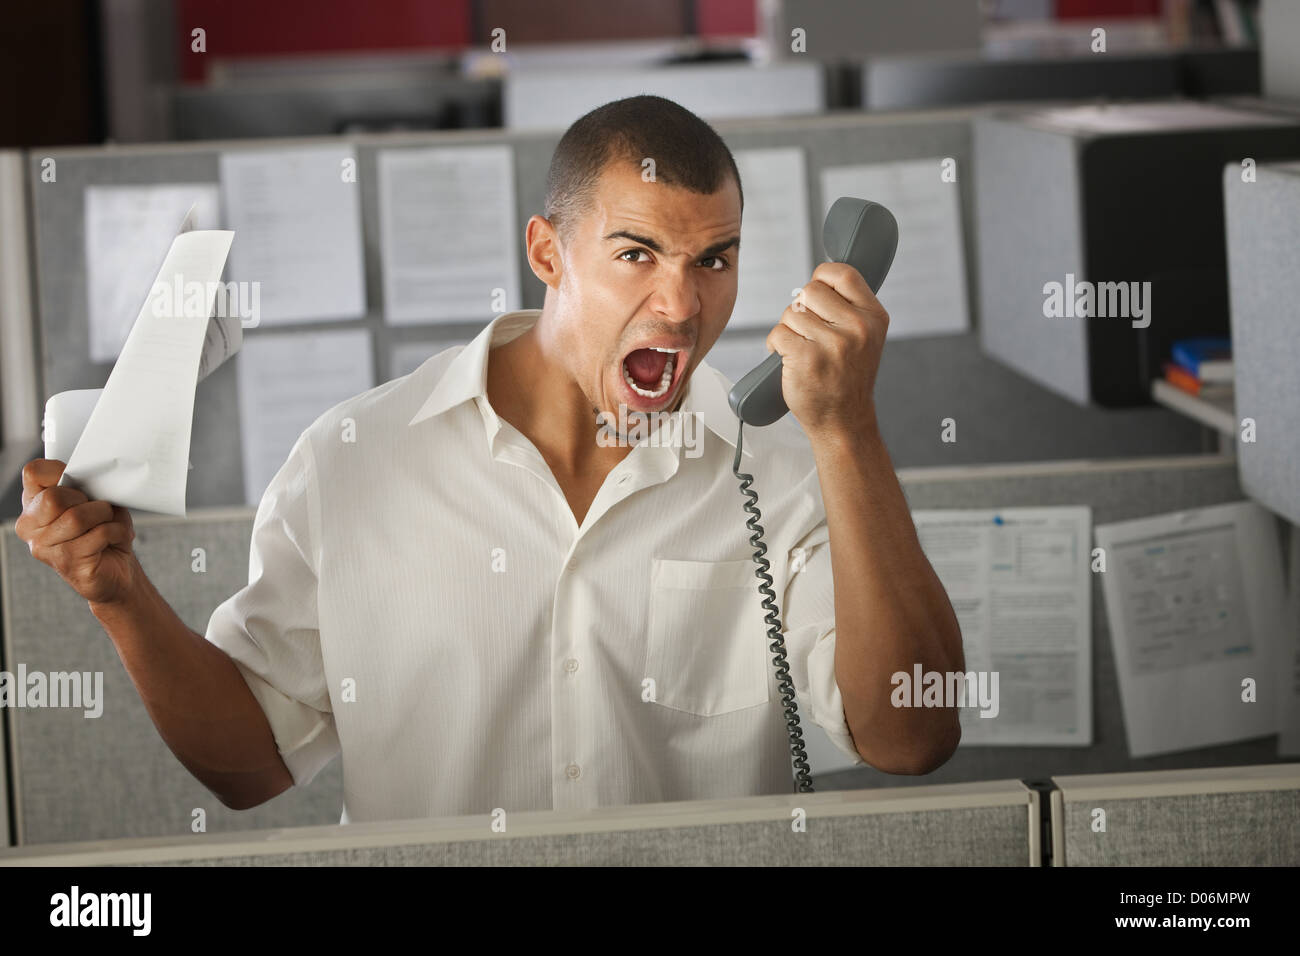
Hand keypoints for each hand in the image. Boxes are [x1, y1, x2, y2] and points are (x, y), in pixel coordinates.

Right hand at [15, 459, 136, 605]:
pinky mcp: (67, 562)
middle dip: (87, 500)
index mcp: (33, 504)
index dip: (61, 471)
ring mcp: (44, 547)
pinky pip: (97, 535)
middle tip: (100, 510)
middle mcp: (30, 526)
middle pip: (53, 498)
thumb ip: (85, 485)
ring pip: (76, 518)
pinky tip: (116, 538)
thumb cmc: (104, 531)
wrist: (116, 569)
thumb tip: (95, 474)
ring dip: (105, 517)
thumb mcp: (95, 500)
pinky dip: (117, 532)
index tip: (81, 484)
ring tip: (110, 524)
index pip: (34, 472)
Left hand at [765, 261, 887, 439]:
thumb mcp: (865, 337)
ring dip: (789, 330)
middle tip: (808, 332)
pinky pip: (777, 333)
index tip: (816, 297)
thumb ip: (849, 307)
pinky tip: (789, 359)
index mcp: (874, 316)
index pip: (842, 273)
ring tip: (802, 350)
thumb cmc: (847, 377)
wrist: (843, 420)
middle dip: (801, 308)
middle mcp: (858, 328)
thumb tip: (818, 280)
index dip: (821, 279)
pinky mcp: (807, 359)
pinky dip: (775, 345)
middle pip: (810, 290)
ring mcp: (833, 344)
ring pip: (790, 313)